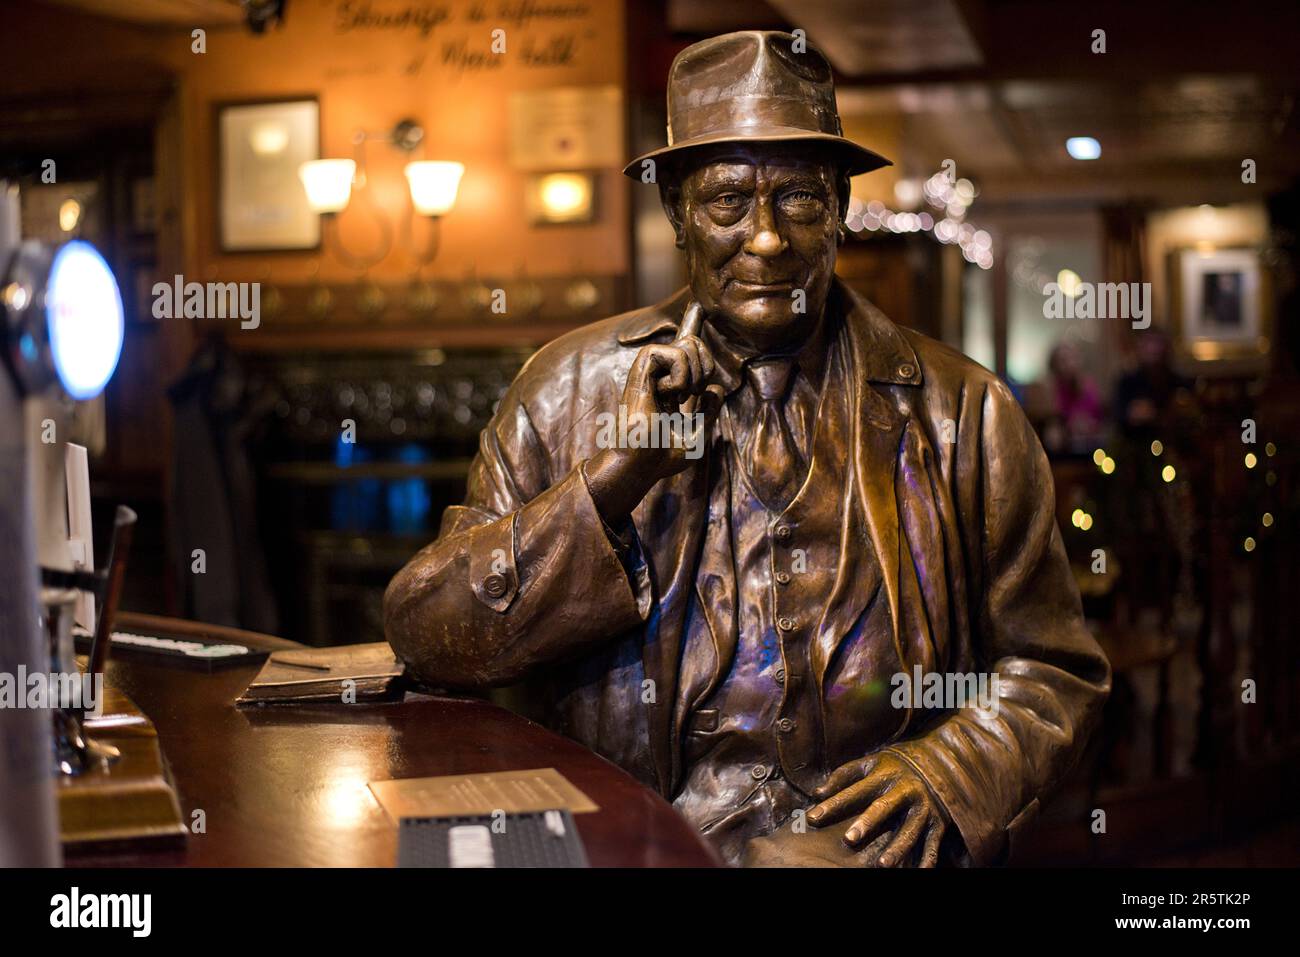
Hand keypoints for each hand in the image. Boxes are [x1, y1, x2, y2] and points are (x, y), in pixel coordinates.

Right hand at [585, 303, 724, 518]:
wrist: (641, 465)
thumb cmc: (661, 457)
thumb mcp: (696, 435)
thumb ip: (708, 412)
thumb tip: (715, 389)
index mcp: (667, 388)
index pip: (682, 352)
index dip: (692, 329)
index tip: (698, 308)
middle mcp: (658, 377)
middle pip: (691, 342)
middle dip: (705, 362)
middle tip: (695, 392)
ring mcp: (649, 373)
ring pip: (684, 344)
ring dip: (695, 371)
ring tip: (683, 396)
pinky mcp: (640, 372)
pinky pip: (670, 352)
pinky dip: (681, 372)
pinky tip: (671, 393)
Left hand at [806, 751, 947, 867]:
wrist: (940, 762)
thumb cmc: (895, 766)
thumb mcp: (870, 763)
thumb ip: (842, 776)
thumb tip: (815, 792)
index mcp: (884, 776)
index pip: (854, 791)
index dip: (834, 804)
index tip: (813, 817)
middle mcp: (905, 791)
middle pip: (884, 808)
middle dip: (867, 823)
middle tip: (849, 838)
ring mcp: (923, 808)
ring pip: (909, 831)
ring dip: (897, 848)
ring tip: (882, 865)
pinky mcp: (938, 822)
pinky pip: (933, 844)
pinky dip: (928, 860)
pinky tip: (918, 873)